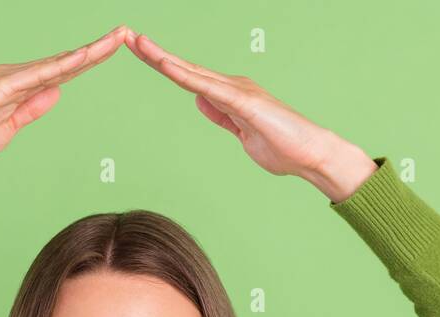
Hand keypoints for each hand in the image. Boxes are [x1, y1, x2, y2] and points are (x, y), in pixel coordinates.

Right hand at [0, 24, 129, 170]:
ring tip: (116, 39)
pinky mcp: (1, 86)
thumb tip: (57, 92)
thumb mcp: (11, 128)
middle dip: (97, 49)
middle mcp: (17, 76)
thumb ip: (32, 109)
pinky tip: (82, 57)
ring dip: (88, 52)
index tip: (113, 50)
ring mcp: (9, 78)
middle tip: (126, 33)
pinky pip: (38, 74)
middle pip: (66, 62)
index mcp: (21, 88)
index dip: (89, 61)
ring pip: (57, 63)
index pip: (63, 73)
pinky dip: (62, 65)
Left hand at [124, 30, 377, 202]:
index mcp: (229, 95)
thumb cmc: (282, 146)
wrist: (312, 155)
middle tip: (128, 37)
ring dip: (164, 58)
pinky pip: (208, 88)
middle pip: (185, 69)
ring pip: (192, 73)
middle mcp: (232, 87)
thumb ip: (221, 115)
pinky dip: (185, 76)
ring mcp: (238, 92)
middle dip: (154, 54)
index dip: (163, 64)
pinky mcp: (245, 102)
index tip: (139, 53)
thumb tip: (199, 99)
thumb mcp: (242, 132)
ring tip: (139, 43)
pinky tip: (166, 67)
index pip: (188, 78)